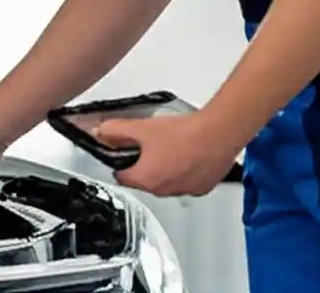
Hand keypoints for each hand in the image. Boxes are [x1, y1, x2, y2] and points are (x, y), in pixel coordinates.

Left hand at [93, 110, 242, 196]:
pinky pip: (186, 182)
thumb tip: (102, 132)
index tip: (125, 153)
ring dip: (165, 169)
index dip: (121, 162)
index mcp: (145, 179)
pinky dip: (184, 172)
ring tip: (172, 147)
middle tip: (151, 145)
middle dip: (144, 165)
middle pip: (144, 180)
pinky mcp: (201, 188)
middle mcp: (163, 190)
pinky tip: (188, 154)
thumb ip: (116, 130)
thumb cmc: (184, 134)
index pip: (121, 177)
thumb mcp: (141, 128)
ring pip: (166, 182)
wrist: (217, 134)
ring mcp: (184, 191)